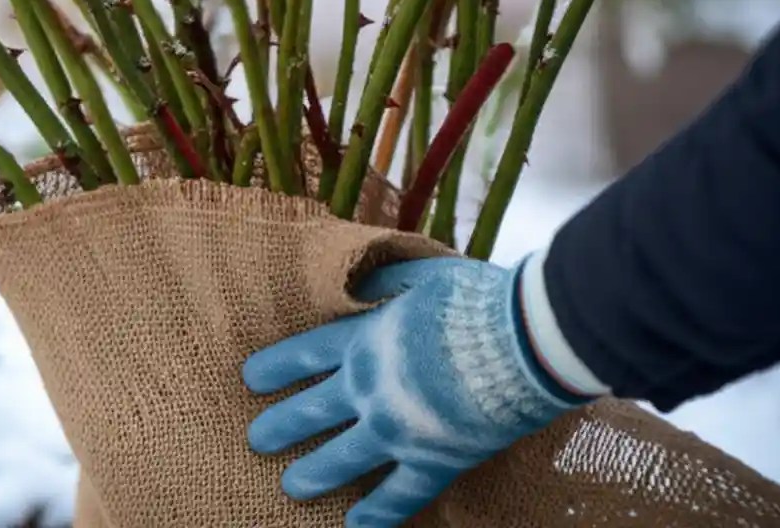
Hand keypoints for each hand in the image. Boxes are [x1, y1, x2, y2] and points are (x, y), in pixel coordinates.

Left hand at [242, 257, 584, 526]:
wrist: (528, 340)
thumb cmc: (478, 300)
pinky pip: (398, 495)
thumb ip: (383, 286)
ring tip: (292, 486)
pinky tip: (356, 524)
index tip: (252, 380)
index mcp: (365, 340)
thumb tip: (358, 289)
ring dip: (311, 475)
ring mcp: (399, 430)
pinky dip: (377, 513)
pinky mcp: (434, 460)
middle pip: (310, 413)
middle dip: (278, 428)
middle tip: (257, 440)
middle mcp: (370, 388)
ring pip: (340, 459)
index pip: (304, 356)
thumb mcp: (421, 276)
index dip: (275, 369)